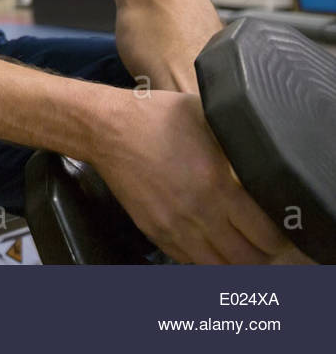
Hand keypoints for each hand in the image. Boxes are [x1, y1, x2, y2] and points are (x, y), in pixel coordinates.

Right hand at [91, 90, 293, 263]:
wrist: (106, 129)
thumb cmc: (154, 117)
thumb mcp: (206, 117)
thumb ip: (234, 142)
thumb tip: (259, 154)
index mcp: (216, 186)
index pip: (263, 233)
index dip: (276, 235)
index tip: (277, 227)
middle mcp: (197, 214)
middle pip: (244, 259)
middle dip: (260, 254)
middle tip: (263, 242)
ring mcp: (173, 227)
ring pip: (216, 267)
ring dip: (232, 262)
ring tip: (237, 248)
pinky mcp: (153, 230)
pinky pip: (187, 260)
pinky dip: (203, 258)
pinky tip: (207, 243)